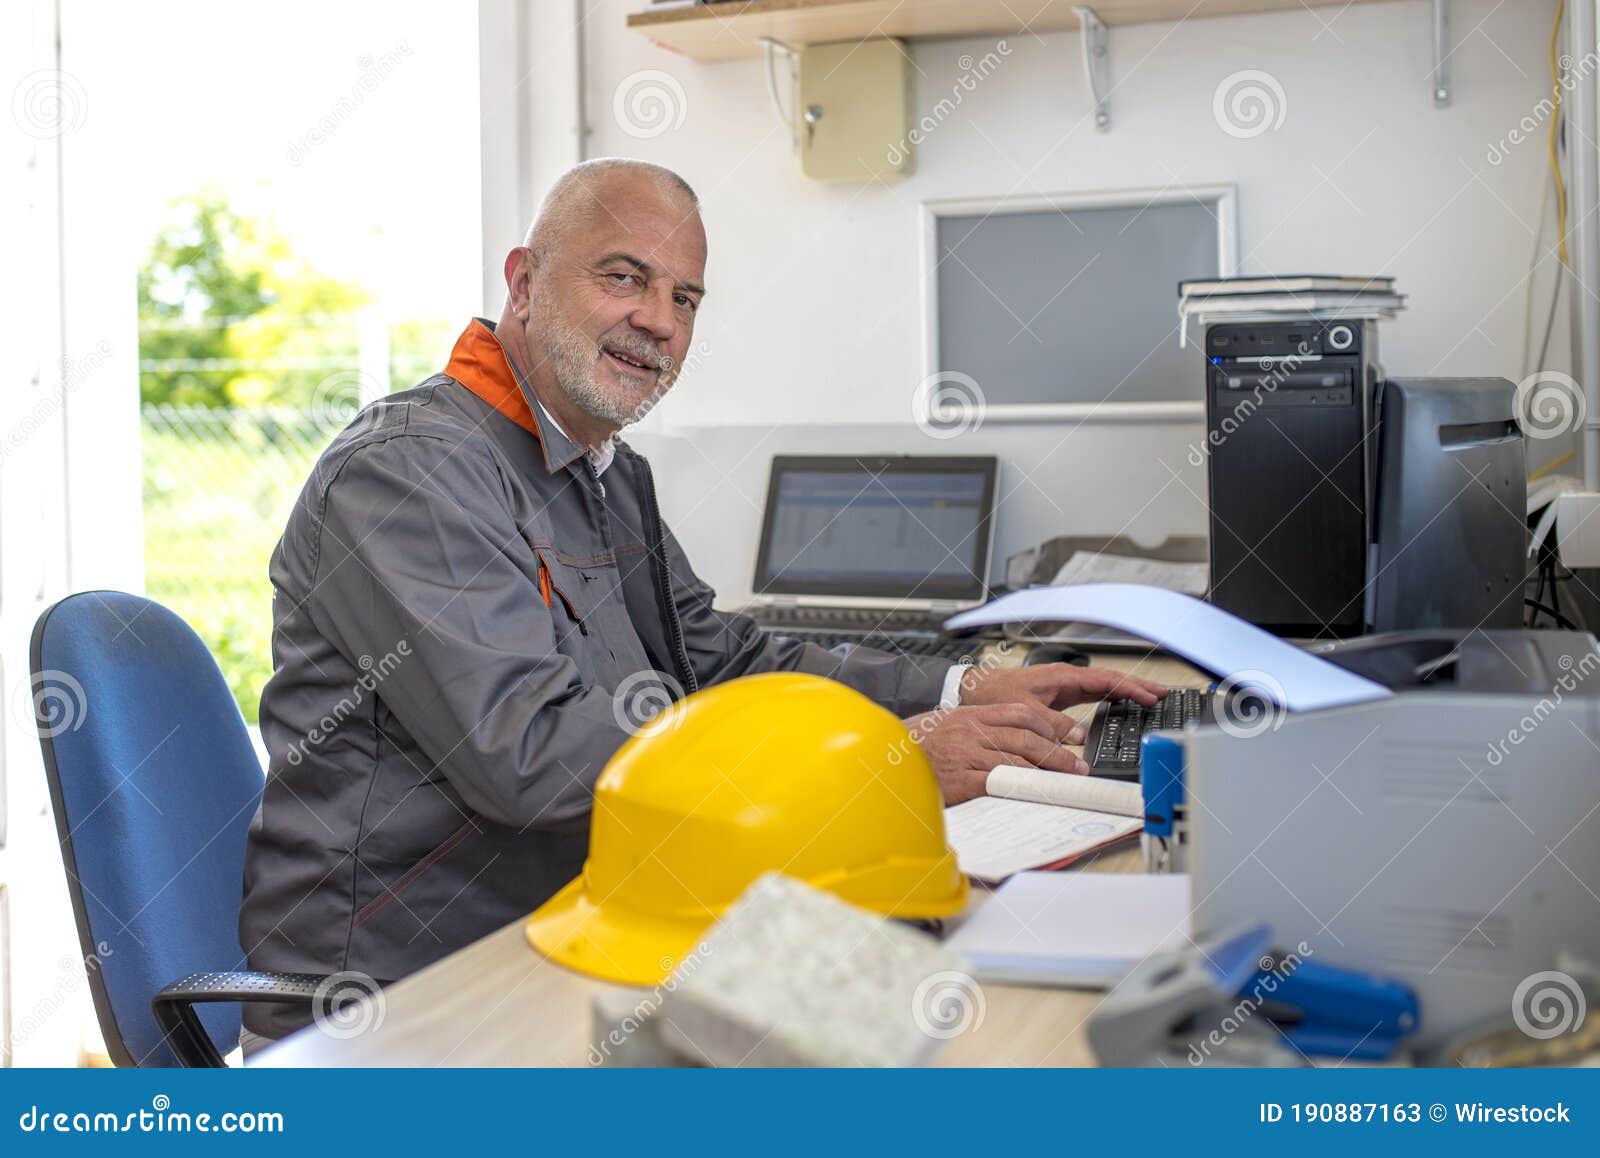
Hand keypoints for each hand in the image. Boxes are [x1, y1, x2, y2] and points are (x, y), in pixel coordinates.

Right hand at [905, 702, 1088, 805]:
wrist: (885, 759)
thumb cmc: (918, 746)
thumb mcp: (949, 725)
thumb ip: (979, 729)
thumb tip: (1016, 742)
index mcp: (971, 714)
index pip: (1021, 715)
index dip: (1050, 728)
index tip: (1067, 740)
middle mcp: (971, 730)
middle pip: (1027, 738)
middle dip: (1058, 753)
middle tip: (1077, 767)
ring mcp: (965, 754)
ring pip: (1017, 761)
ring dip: (1046, 774)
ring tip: (1064, 785)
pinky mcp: (960, 779)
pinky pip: (998, 783)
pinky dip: (1020, 789)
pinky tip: (1035, 795)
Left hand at [958, 663, 1166, 734]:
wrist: (976, 689)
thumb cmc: (995, 694)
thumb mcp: (1024, 711)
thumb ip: (1051, 725)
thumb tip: (1079, 738)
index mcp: (1062, 677)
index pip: (1106, 680)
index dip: (1131, 688)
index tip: (1151, 697)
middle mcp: (1067, 678)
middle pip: (1111, 680)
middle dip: (1139, 686)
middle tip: (1164, 694)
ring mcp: (1065, 685)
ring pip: (1104, 686)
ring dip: (1128, 691)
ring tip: (1152, 698)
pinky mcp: (1061, 694)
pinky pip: (1093, 693)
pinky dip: (1112, 697)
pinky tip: (1122, 703)